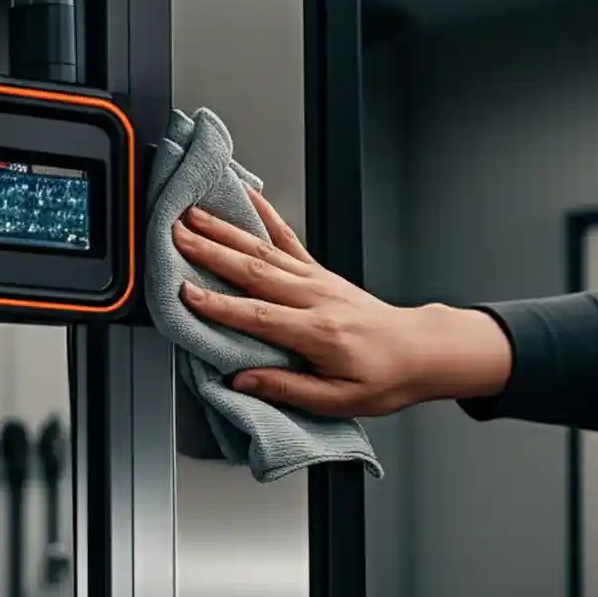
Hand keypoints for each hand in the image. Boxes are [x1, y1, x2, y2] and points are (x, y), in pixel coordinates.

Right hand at [172, 190, 510, 416]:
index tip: (186, 292)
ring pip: (264, 250)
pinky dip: (266, 215)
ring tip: (193, 215)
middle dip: (211, 252)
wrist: (420, 351)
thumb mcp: (338, 400)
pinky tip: (249, 196)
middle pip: (254, 270)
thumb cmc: (383, 377)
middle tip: (177, 236)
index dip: (219, 305)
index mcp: (318, 332)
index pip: (258, 316)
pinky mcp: (319, 272)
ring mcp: (317, 280)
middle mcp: (315, 298)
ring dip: (226, 231)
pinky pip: (289, 239)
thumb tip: (241, 381)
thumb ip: (287, 388)